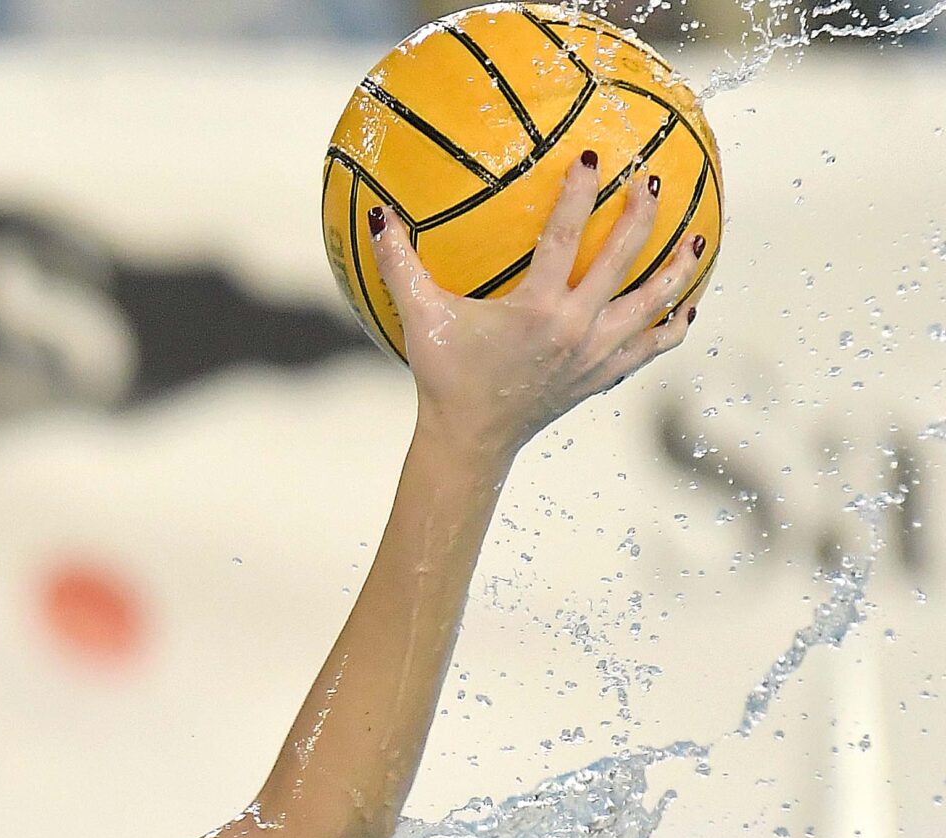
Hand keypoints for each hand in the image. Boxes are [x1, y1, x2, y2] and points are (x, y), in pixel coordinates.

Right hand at [371, 149, 704, 461]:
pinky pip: (651, 348)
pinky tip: (688, 308)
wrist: (471, 439)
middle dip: (641, 215)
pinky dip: (672, 327)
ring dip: (678, 270)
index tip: (590, 158)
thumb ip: (399, 264)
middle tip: (651, 181)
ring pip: (652, 305)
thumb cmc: (443, 375)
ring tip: (699, 240)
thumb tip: (378, 213)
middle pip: (623, 260)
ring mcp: (595, 353)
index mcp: (535, 308)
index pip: (563, 237)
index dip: (578, 194)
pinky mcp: (604, 375)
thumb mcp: (420, 317)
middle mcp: (574, 327)